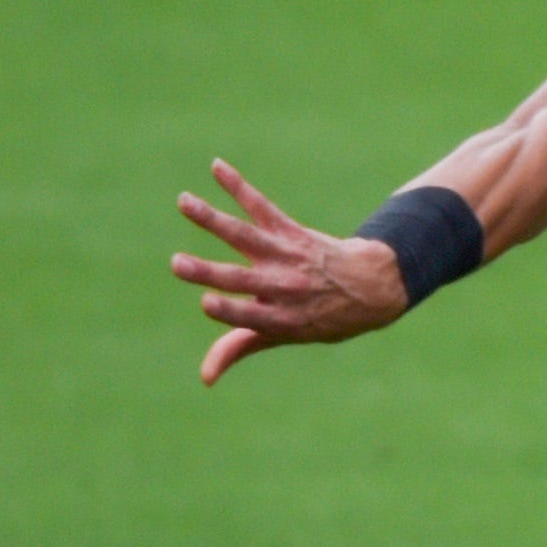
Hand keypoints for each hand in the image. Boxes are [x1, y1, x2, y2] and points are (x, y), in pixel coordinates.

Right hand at [169, 159, 410, 384]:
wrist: (370, 287)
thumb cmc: (319, 317)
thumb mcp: (284, 336)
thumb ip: (240, 347)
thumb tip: (205, 378)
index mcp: (282, 319)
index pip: (251, 318)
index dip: (230, 312)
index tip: (207, 304)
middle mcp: (284, 287)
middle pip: (240, 280)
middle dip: (208, 272)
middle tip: (176, 264)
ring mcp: (287, 256)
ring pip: (244, 236)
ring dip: (211, 218)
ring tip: (183, 202)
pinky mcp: (291, 232)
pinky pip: (261, 206)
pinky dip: (239, 187)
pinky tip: (217, 167)